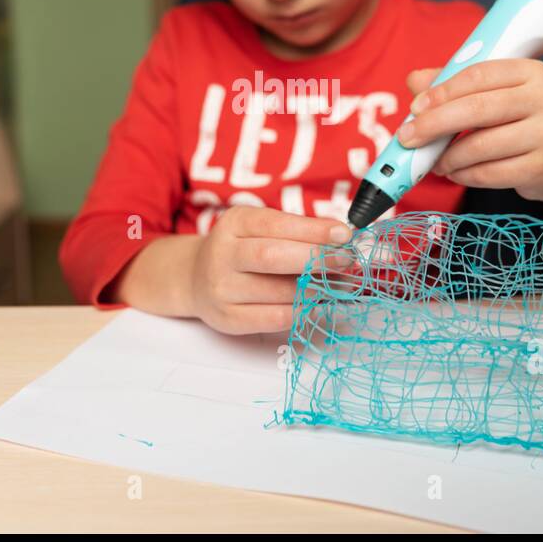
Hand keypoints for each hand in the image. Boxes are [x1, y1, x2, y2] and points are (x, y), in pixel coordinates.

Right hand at [188, 206, 351, 335]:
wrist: (195, 277)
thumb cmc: (241, 249)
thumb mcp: (259, 227)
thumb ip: (297, 230)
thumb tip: (342, 240)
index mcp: (234, 223)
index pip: (276, 225)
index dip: (312, 230)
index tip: (343, 235)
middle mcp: (223, 254)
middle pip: (272, 256)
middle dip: (316, 259)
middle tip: (347, 261)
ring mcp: (222, 289)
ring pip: (278, 291)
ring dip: (317, 288)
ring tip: (340, 284)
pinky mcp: (228, 318)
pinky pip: (274, 318)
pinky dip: (302, 311)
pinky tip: (317, 303)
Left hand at [398, 59, 542, 204]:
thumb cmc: (522, 122)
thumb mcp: (495, 96)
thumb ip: (455, 85)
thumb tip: (414, 81)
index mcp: (531, 71)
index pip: (478, 75)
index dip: (442, 91)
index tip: (415, 107)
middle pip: (477, 109)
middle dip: (434, 124)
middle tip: (408, 138)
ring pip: (481, 146)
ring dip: (447, 157)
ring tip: (433, 161)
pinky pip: (490, 174)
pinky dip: (464, 175)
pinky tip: (454, 173)